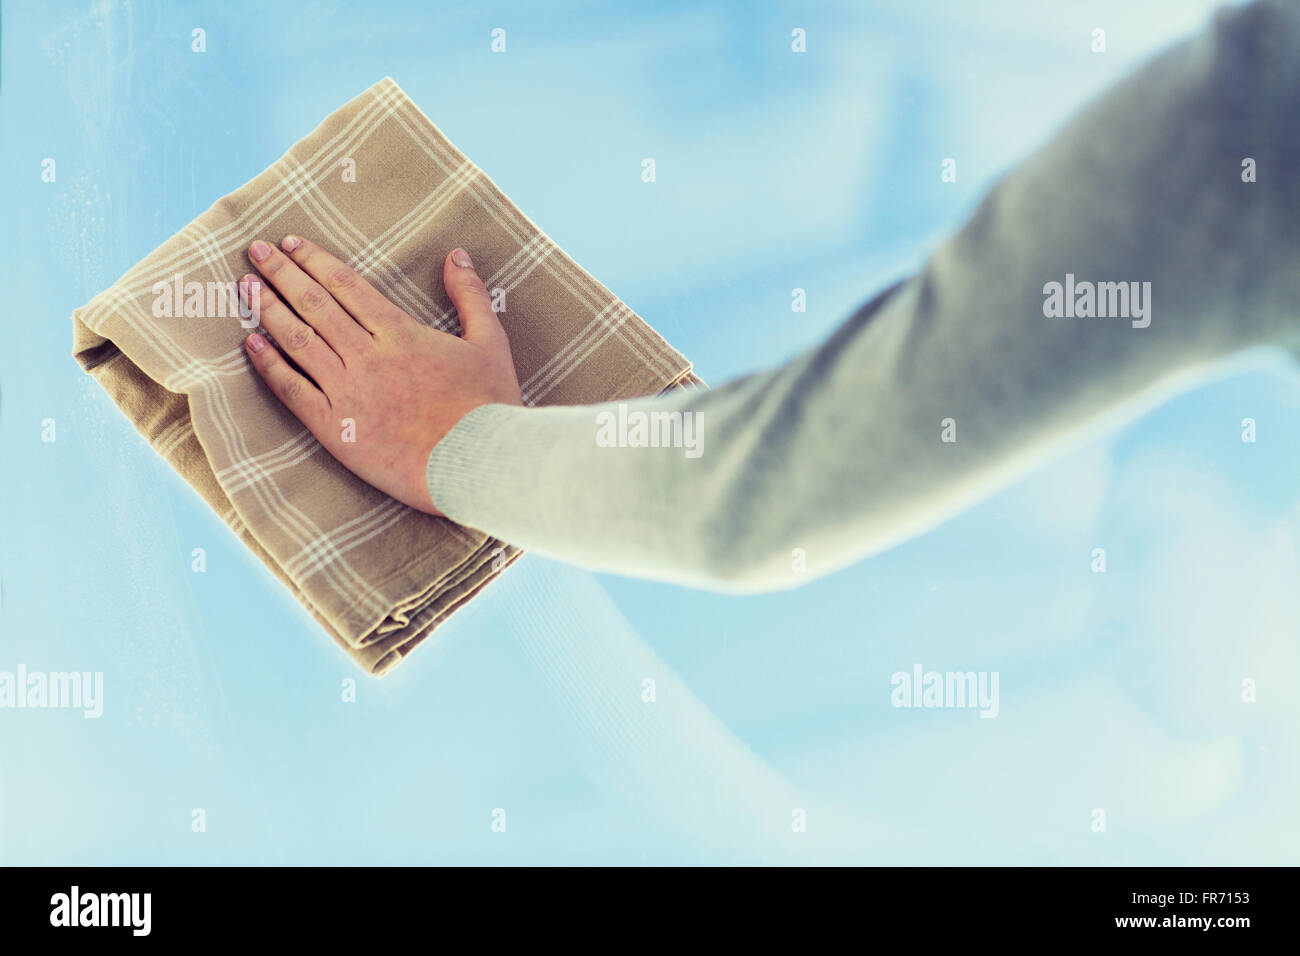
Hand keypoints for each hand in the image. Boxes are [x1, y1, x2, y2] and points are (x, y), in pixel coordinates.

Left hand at [239, 237, 521, 515]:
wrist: (478, 463)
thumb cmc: (489, 406)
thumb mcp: (489, 342)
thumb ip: (470, 295)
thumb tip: (457, 254)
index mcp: (400, 332)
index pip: (346, 285)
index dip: (314, 260)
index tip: (289, 243)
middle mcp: (367, 355)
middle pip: (314, 305)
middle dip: (281, 273)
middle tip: (255, 251)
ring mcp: (349, 392)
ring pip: (297, 341)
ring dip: (268, 310)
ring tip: (246, 288)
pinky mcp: (337, 428)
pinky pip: (293, 391)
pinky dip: (269, 365)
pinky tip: (252, 345)